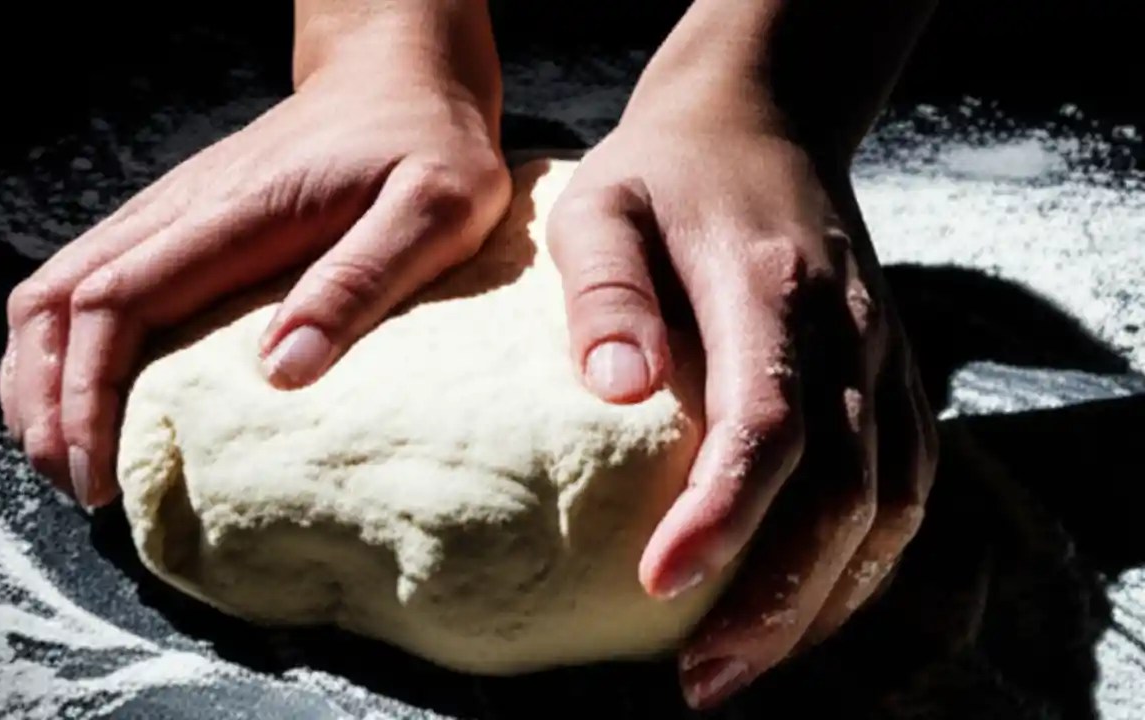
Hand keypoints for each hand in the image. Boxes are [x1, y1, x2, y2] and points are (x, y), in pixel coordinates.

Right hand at [0, 5, 508, 509]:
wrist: (402, 80)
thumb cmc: (427, 146)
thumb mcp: (431, 211)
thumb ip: (360, 281)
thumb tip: (283, 370)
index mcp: (236, 213)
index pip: (118, 301)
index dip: (88, 392)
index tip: (97, 469)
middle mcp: (183, 209)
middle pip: (59, 299)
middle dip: (45, 399)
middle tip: (75, 484)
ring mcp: (173, 212)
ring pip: (59, 288)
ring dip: (41, 375)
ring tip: (64, 455)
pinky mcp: (180, 222)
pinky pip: (90, 280)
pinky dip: (67, 345)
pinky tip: (86, 394)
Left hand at [546, 101, 937, 707]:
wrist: (763, 119)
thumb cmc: (662, 173)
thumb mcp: (601, 205)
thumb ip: (606, 292)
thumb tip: (613, 390)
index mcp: (771, 289)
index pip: (767, 421)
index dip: (725, 512)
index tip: (659, 584)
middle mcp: (848, 330)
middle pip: (843, 489)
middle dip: (779, 599)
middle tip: (702, 680)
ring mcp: (883, 353)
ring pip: (889, 502)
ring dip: (826, 599)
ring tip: (748, 666)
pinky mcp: (892, 371)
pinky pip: (906, 482)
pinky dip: (866, 559)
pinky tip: (810, 607)